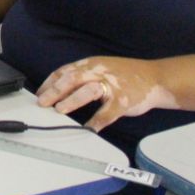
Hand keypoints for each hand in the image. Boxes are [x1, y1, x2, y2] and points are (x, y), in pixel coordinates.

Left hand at [36, 56, 174, 130]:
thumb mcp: (101, 68)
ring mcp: (111, 86)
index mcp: (90, 65)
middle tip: (42, 102)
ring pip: (88, 91)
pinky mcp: (123, 100)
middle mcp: (98, 72)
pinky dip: (97, 121)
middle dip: (55, 91)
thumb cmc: (125, 75)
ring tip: (60, 110)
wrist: (155, 78)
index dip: (49, 83)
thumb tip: (59, 90)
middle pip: (72, 79)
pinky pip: (108, 112)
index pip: (64, 72)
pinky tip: (88, 129)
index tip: (39, 94)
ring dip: (72, 101)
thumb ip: (82, 76)